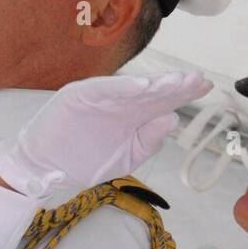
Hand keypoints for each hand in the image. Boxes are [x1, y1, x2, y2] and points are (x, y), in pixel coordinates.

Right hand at [0, 72, 213, 197]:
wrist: (42, 168)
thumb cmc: (81, 162)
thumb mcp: (124, 158)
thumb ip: (147, 141)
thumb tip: (172, 120)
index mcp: (129, 116)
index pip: (161, 101)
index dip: (182, 93)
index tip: (205, 87)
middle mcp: (117, 102)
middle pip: (151, 91)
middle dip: (174, 86)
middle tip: (197, 80)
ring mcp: (98, 98)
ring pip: (130, 87)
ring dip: (153, 84)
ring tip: (176, 82)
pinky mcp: (78, 96)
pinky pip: (102, 90)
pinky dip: (121, 87)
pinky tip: (141, 86)